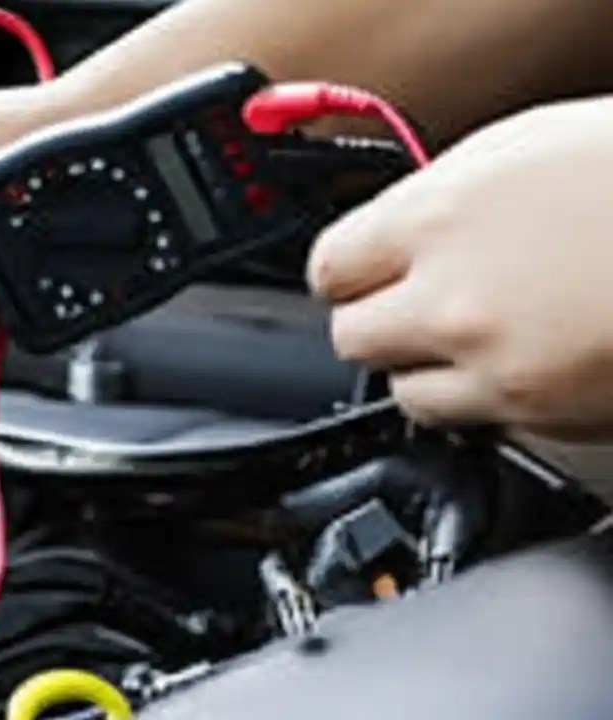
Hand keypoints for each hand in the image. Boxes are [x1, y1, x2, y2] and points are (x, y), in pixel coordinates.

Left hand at [309, 97, 612, 439]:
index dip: (347, 270)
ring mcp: (496, 368)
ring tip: (479, 338)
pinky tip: (531, 360)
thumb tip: (398, 232)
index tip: (359, 272)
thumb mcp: (521, 152)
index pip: (327, 267)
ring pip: (407, 394)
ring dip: (428, 370)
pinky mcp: (543, 416)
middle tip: (415, 306)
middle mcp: (450, 302)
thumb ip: (440, 201)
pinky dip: (491, 399)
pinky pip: (480, 421)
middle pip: (353, 339)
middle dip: (378, 322)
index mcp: (434, 222)